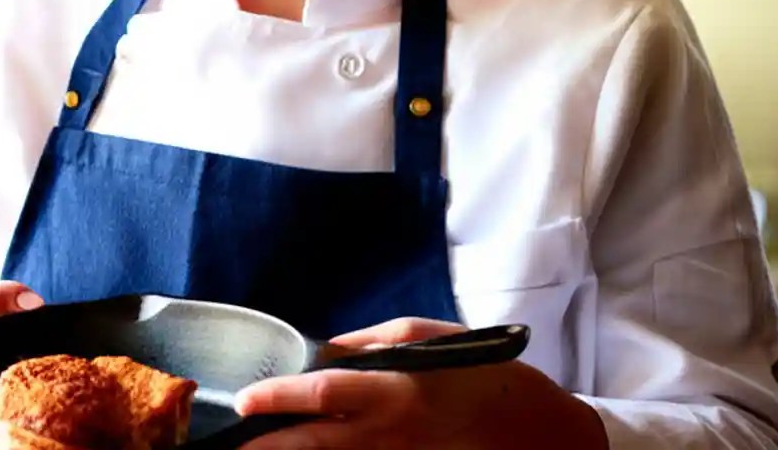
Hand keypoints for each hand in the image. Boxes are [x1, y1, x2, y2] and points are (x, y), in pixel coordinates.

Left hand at [234, 318, 608, 449]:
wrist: (542, 433)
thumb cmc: (489, 377)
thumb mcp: (435, 339)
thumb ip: (376, 343)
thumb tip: (329, 351)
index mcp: (397, 389)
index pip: (323, 394)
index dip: (279, 397)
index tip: (247, 400)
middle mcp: (392, 433)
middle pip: (314, 444)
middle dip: (268, 446)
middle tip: (235, 444)